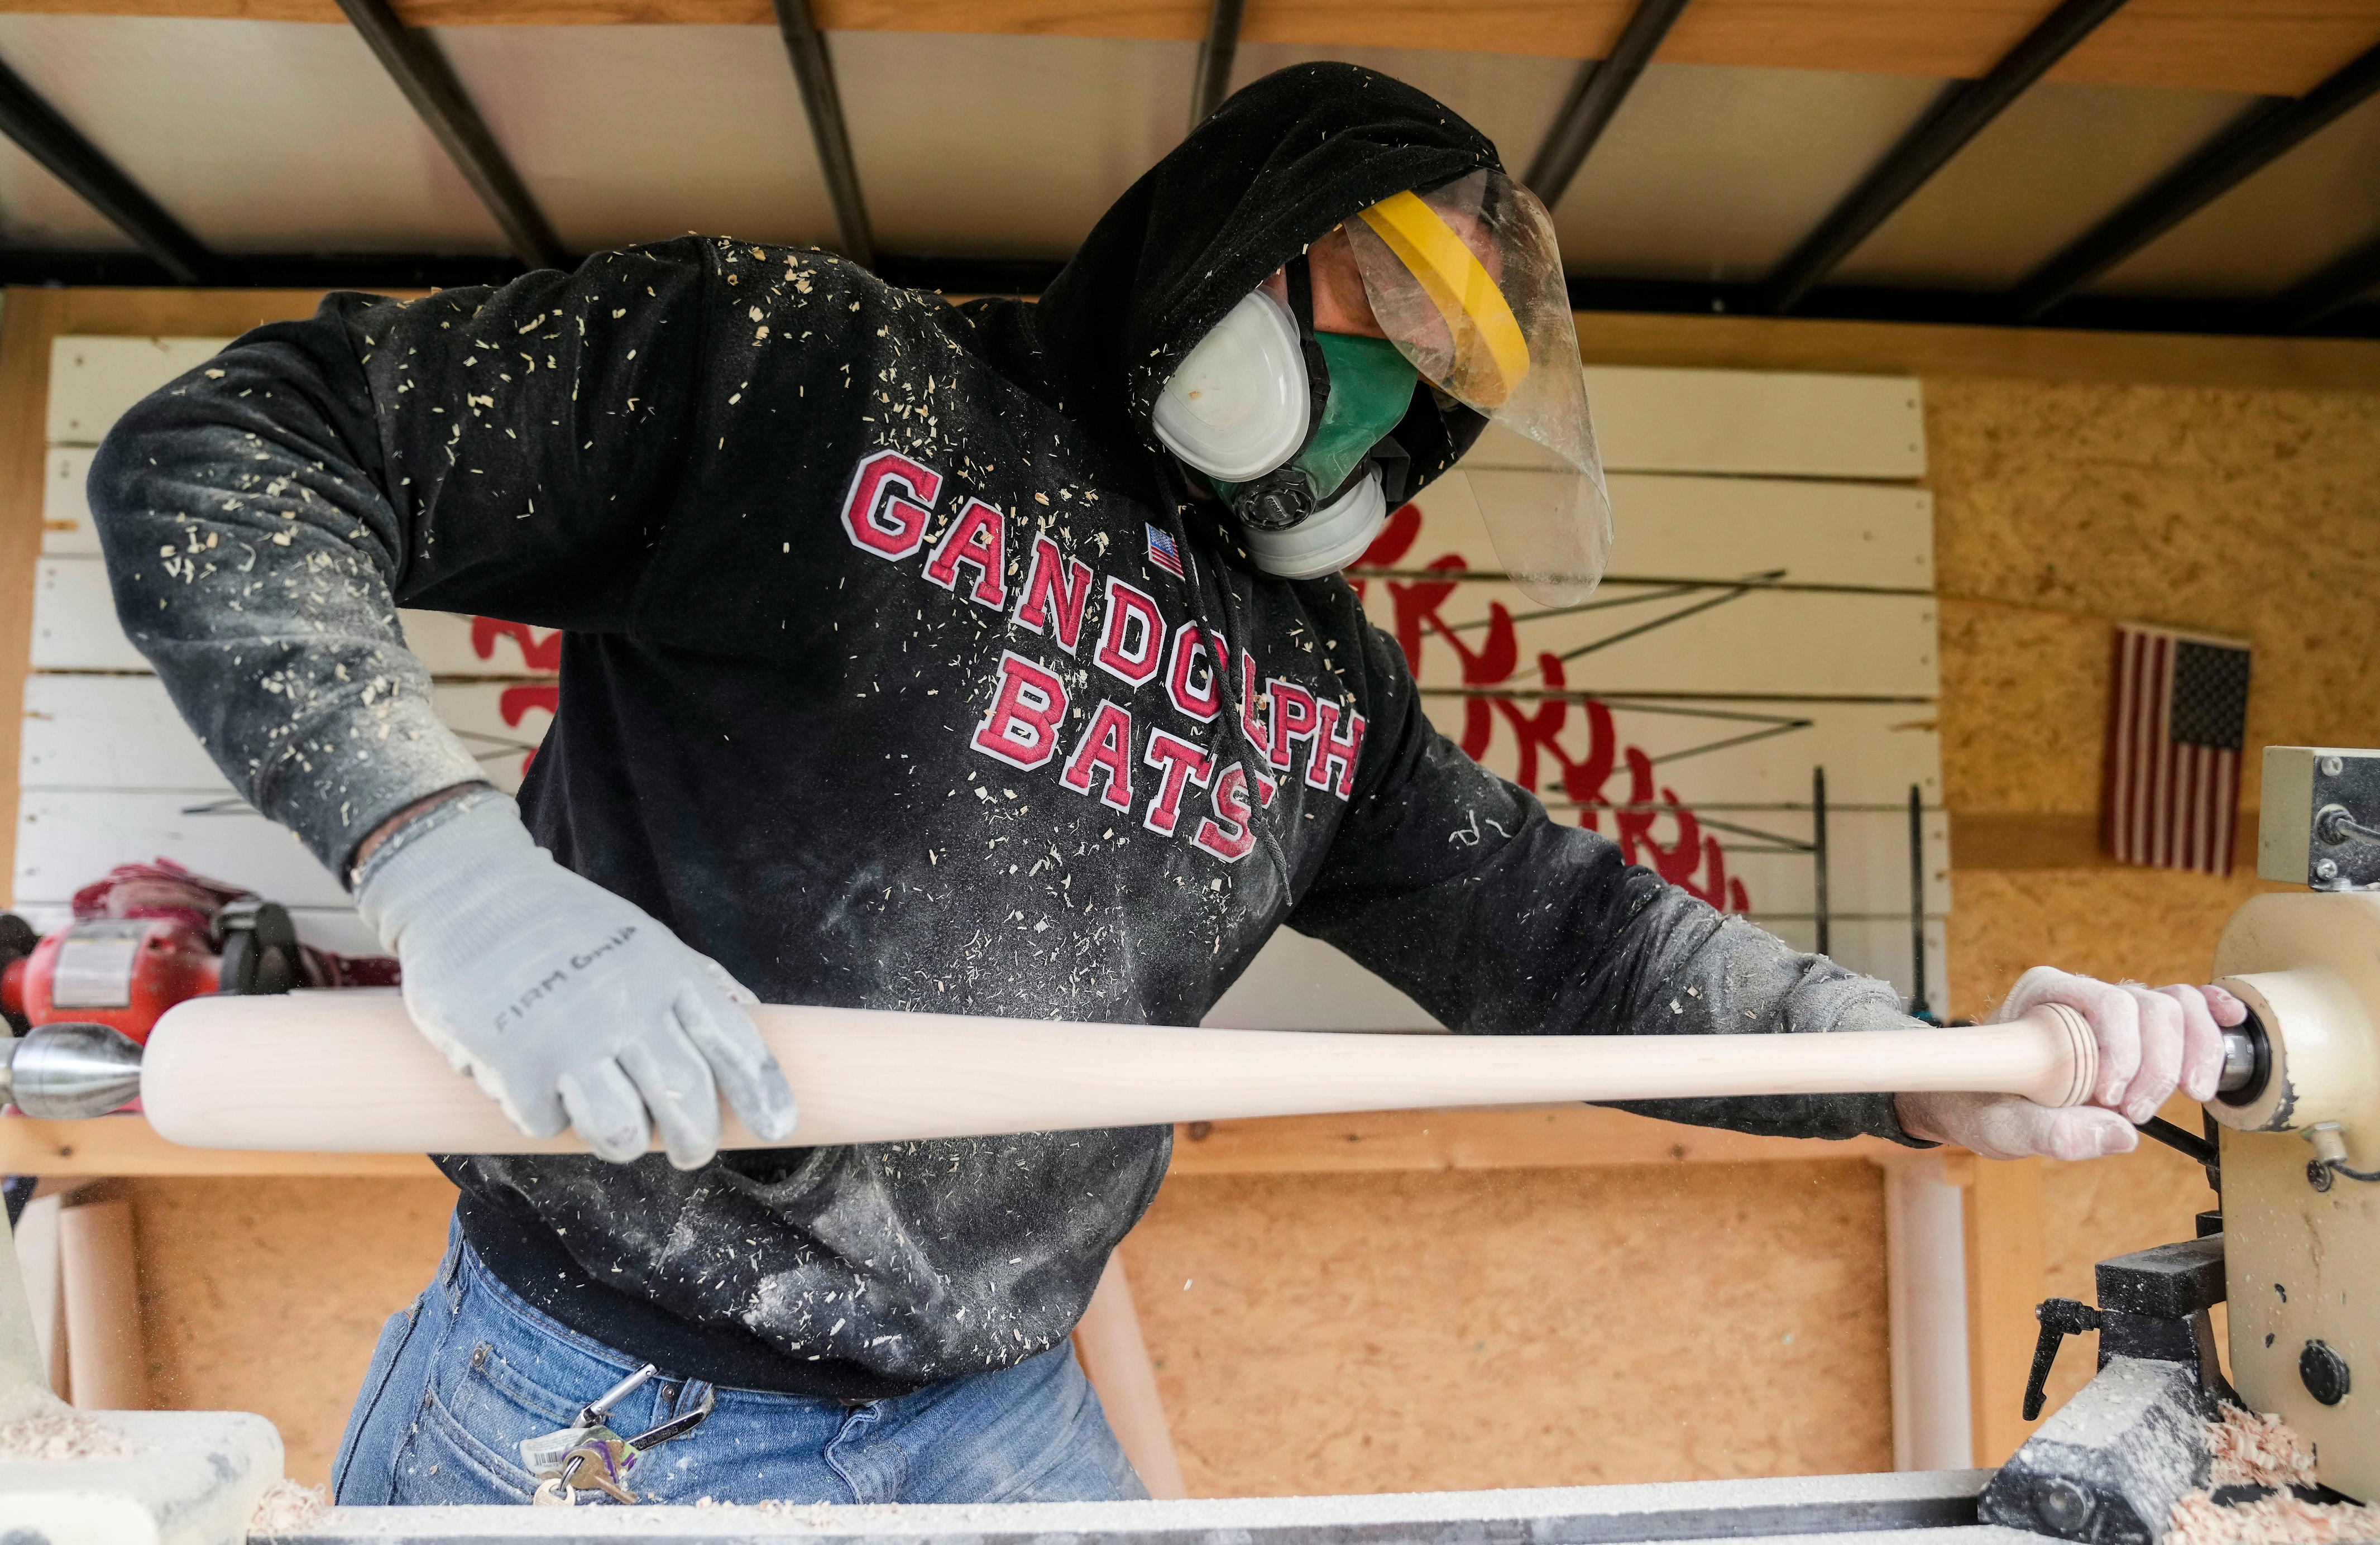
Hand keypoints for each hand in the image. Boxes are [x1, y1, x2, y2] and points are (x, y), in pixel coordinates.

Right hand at [356, 792, 796, 1166]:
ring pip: (622, 1130)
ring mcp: (572, 1038)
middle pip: (687, 1102)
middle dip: (695, 1141)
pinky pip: (551, 1124)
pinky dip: (551, 1119)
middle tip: (688, 1150)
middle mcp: (629, 1009)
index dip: (763, 1095)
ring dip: (624, 1143)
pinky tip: (541, 1089)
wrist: (468, 892)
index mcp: (668, 976)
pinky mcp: (515, 1064)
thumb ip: (698, 982)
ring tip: (618, 1131)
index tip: (778, 1128)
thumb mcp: (645, 939)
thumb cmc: (564, 923)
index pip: (737, 1047)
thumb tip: (753, 1018)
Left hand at [1895, 966, 2244, 1160]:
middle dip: (2158, 1065)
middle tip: (2135, 1113)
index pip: (2107, 1003)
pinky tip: (2229, 1025)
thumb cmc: (1983, 1104)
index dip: (2125, 1051)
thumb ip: (2052, 1132)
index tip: (2112, 1099)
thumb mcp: (2002, 1127)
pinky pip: (2185, 1006)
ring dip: (2191, 1053)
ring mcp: (2113, 1007)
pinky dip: (2211, 1015)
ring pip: (2177, 1005)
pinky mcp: (2138, 1029)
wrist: (1975, 1098)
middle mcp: (2082, 992)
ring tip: (2184, 1096)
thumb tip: (2120, 1136)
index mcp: (2045, 995)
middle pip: (2152, 1006)